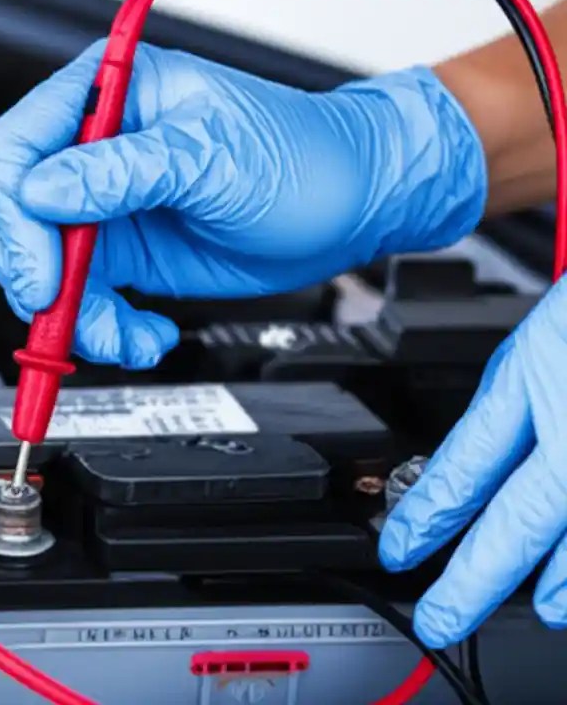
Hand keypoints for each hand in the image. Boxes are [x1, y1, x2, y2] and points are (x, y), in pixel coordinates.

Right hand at [0, 40, 486, 367]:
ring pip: (45, 269)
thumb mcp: (210, 158)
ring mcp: (106, 205)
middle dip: (38, 274)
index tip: (43, 269)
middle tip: (63, 311)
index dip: (18, 213)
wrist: (354, 206)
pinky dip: (105, 329)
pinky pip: (84, 299)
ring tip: (123, 334)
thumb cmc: (303, 156)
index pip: (19, 145)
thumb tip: (43, 192)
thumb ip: (120, 173)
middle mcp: (96, 148)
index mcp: (110, 96)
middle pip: (19, 215)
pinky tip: (144, 333)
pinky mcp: (124, 253)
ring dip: (76, 315)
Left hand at [379, 280, 566, 646]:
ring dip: (564, 580)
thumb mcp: (546, 332)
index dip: (428, 513)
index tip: (400, 548)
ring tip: (542, 611)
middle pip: (521, 517)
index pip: (467, 462)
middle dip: (474, 578)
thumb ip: (523, 394)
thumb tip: (476, 460)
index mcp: (541, 372)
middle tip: (441, 617)